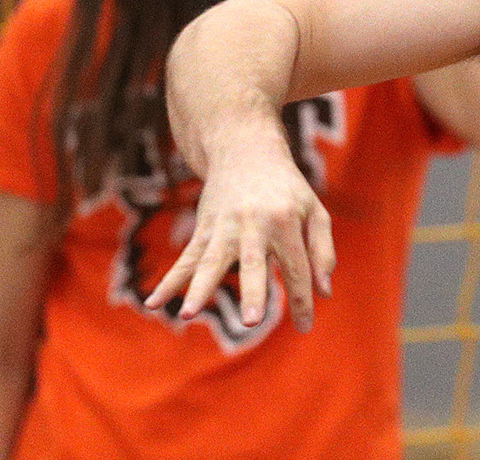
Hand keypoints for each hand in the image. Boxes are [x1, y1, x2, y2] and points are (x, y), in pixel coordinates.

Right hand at [144, 134, 333, 331]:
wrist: (245, 151)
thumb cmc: (287, 189)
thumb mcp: (315, 211)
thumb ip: (322, 251)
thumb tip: (324, 293)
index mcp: (286, 222)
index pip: (296, 267)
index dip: (302, 300)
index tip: (304, 328)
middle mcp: (254, 225)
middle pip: (254, 264)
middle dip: (252, 292)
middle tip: (251, 320)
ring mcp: (225, 227)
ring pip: (212, 262)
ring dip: (200, 289)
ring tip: (188, 314)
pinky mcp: (204, 229)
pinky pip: (186, 259)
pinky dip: (170, 281)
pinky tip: (154, 304)